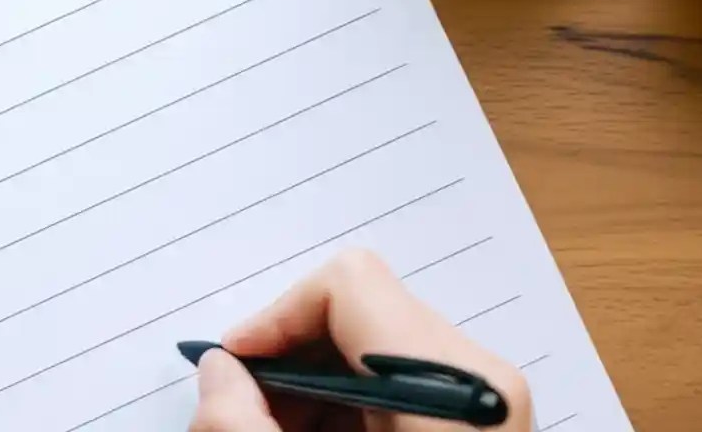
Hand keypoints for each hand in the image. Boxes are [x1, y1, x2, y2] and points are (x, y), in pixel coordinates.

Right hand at [188, 249, 532, 431]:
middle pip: (356, 315)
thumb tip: (219, 371)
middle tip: (243, 413)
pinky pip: (393, 385)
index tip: (233, 362)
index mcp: (453, 382)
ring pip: (370, 350)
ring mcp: (482, 399)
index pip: (348, 284)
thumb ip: (244, 426)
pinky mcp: (476, 420)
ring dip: (309, 390)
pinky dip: (342, 410)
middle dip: (285, 361)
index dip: (275, 315)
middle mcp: (478, 377)